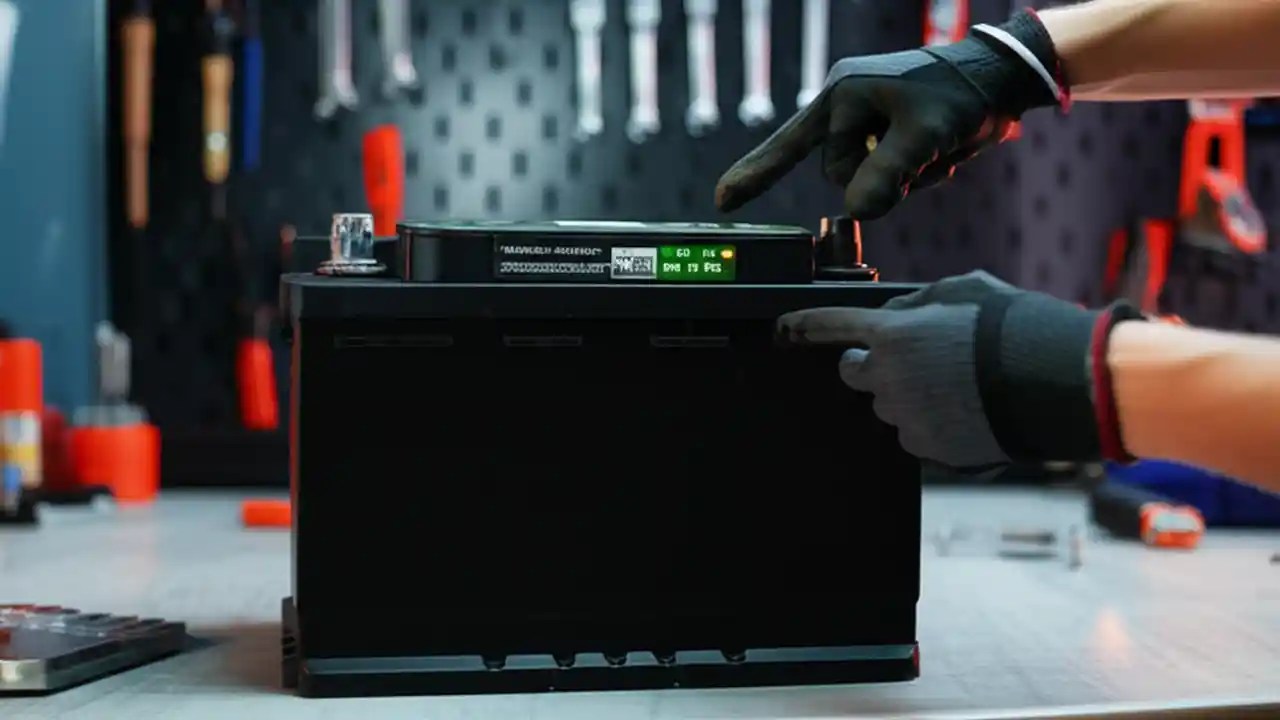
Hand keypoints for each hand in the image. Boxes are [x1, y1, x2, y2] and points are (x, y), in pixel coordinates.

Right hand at [715, 10, 1066, 219]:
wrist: (1003, 77)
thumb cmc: (962, 94)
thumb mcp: (924, 137)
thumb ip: (884, 177)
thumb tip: (853, 212)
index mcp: (844, 94)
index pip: (789, 144)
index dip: (755, 176)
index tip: (722, 202)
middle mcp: (846, 103)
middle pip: (838, 172)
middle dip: (878, 177)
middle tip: (922, 156)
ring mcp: (866, 117)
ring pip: (864, 177)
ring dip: (901, 177)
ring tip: (934, 151)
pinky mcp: (885, 129)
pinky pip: (884, 171)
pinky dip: (911, 172)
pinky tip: (936, 152)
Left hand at [777, 272, 1143, 469]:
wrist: (1051, 382)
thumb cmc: (1011, 328)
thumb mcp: (963, 290)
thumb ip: (920, 304)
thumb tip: (902, 316)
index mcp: (891, 334)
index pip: (829, 326)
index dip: (802, 326)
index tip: (782, 329)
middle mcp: (887, 378)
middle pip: (854, 374)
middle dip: (870, 366)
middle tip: (910, 360)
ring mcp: (904, 417)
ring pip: (887, 406)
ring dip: (906, 396)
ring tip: (955, 386)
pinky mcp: (926, 448)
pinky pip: (914, 435)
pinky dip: (929, 424)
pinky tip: (963, 411)